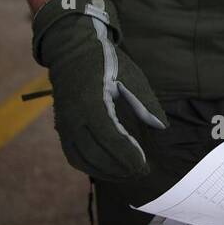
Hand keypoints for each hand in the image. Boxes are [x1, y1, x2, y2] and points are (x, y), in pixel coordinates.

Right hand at [32, 0, 167, 180]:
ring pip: (83, 158)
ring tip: (127, 174)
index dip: (128, 155)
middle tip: (141, 172)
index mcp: (92, 103)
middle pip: (96, 153)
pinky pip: (72, 154)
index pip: (111, 138)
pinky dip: (89, 166)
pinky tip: (106, 169)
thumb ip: (144, 103)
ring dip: (105, 171)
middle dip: (120, 167)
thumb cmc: (106, 62)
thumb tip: (162, 127)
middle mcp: (74, 117)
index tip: (144, 164)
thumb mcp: (130, 76)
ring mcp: (64, 124)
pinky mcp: (61, 127)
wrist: (72, 50)